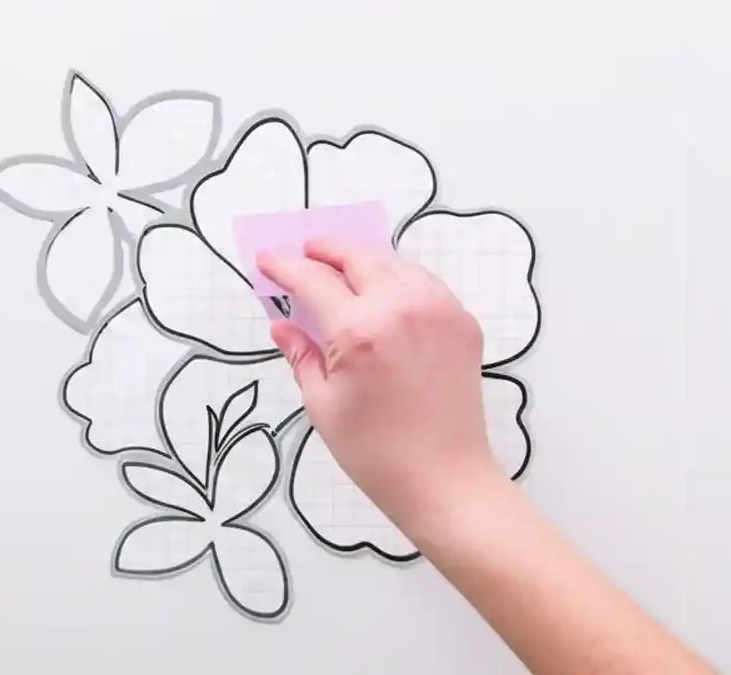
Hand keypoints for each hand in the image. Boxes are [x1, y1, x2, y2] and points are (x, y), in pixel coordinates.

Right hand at [258, 241, 498, 533]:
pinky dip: (400, 278)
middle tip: (306, 253)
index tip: (267, 259)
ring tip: (343, 270)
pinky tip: (385, 292)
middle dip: (326, 250)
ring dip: (365, 261)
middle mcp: (402, 308)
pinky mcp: (463, 322)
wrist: (445, 479)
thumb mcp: (323, 405)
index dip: (284, 266)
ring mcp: (439, 311)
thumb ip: (302, 355)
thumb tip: (282, 324)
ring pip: (395, 264)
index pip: (313, 280)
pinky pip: (425, 283)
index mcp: (360, 331)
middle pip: (358, 258)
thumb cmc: (376, 452)